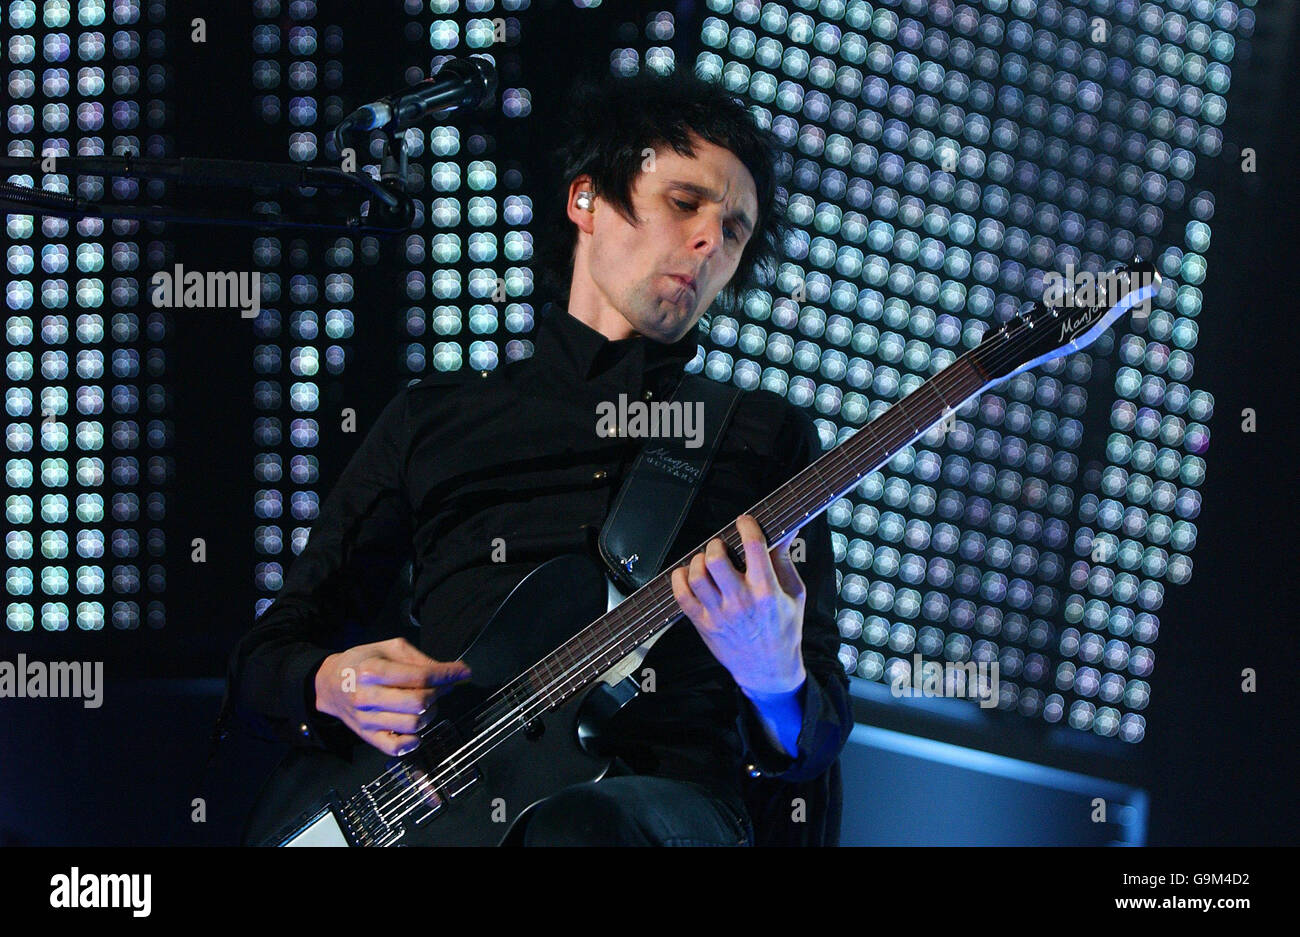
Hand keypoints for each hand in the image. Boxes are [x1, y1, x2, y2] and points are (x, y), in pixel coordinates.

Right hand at [313, 637, 471, 755]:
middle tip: (443, 686)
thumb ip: (419, 659)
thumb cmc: (362, 662)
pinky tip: (416, 730)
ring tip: (427, 703)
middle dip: (439, 693)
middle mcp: (368, 697)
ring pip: (414, 724)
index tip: (463, 671)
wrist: (329, 684)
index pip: (420, 676)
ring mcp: (367, 720)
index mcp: (372, 671)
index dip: (448, 674)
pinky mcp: (368, 737)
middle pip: (419, 702)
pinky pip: (397, 748)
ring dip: (430, 713)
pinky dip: (413, 741)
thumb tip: (452, 671)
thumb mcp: (388, 648)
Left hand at [670, 514, 807, 695]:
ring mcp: (719, 614)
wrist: (769, 669)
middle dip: (718, 544)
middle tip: (722, 546)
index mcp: (766, 591)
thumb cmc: (783, 630)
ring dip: (699, 560)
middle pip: (716, 558)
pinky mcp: (703, 624)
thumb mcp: (794, 594)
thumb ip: (785, 560)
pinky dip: (680, 578)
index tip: (745, 522)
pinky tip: (689, 574)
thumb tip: (788, 531)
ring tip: (708, 562)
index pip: (753, 546)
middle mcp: (740, 601)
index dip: (747, 526)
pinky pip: (681, 595)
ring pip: (697, 574)